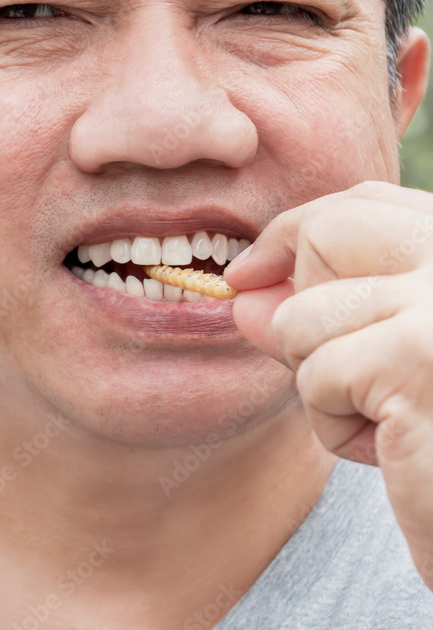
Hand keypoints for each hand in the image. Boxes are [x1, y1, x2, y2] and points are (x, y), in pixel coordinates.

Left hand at [224, 180, 432, 590]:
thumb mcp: (384, 361)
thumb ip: (322, 316)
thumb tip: (240, 296)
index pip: (364, 204)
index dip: (295, 233)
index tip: (248, 272)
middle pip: (327, 235)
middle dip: (302, 303)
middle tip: (339, 370)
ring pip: (301, 322)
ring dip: (328, 387)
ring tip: (398, 422)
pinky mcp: (414, 360)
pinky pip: (316, 380)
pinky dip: (341, 427)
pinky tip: (400, 450)